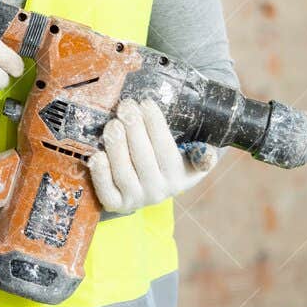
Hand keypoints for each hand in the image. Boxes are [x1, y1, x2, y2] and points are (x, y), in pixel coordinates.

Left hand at [89, 98, 217, 213]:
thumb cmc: (168, 164)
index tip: (146, 103)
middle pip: (144, 158)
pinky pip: (107, 193)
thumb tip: (210, 154)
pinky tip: (97, 155)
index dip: (156, 125)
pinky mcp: (116, 204)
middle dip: (134, 129)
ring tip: (112, 124)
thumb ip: (202, 154)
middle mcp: (158, 191)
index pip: (167, 149)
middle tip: (126, 107)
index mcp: (179, 177)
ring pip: (124, 174)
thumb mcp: (192, 160)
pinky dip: (101, 174)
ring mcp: (136, 199)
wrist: (148, 189)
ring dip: (117, 147)